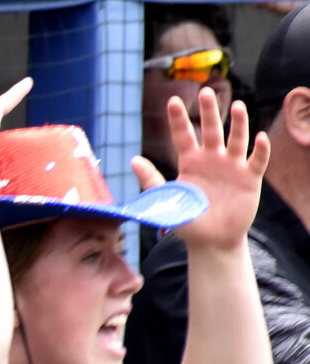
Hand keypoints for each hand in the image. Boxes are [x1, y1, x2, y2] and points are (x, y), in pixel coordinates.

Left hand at [154, 89, 271, 251]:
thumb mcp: (166, 201)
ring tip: (237, 106)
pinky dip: (260, 150)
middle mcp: (211, 159)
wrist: (211, 241)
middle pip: (210, 130)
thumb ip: (152, 180)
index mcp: (189, 162)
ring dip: (238, 123)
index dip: (178, 119)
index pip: (182, 136)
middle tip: (206, 91)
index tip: (173, 100)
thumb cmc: (188, 220)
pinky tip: (259, 139)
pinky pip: (257, 160)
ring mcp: (232, 167)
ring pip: (236, 139)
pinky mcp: (249, 178)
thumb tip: (133, 159)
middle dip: (209, 112)